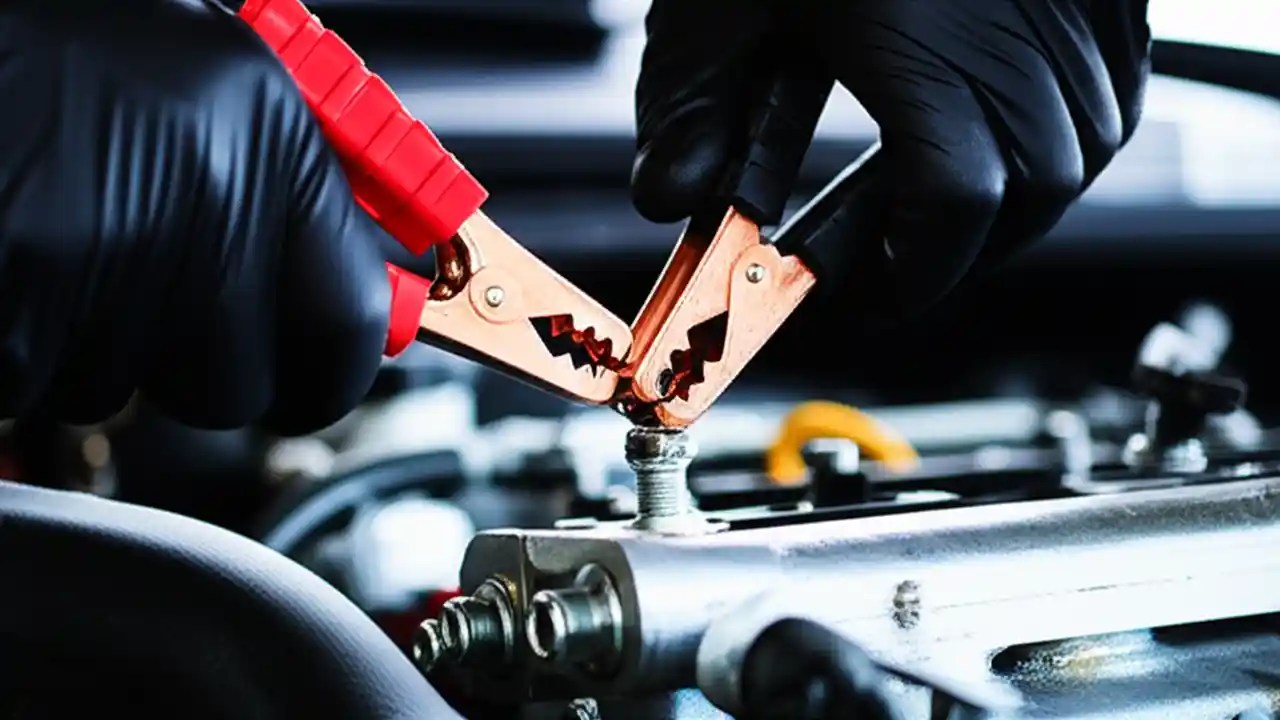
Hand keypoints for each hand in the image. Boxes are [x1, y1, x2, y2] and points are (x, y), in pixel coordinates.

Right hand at [0, 0, 391, 433]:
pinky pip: (34, 384)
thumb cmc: (46, 45)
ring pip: (123, 390)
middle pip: (236, 385)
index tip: (313, 383)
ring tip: (45, 238)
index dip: (328, 372)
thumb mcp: (195, 88)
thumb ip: (278, 194)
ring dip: (85, 346)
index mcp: (266, 124)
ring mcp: (110, 242)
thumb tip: (362, 305)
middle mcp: (208, 183)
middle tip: (134, 292)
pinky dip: (17, 352)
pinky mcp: (20, 294)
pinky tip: (5, 261)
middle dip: (187, 368)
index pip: (351, 322)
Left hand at [632, 0, 1151, 315]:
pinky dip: (1063, 132)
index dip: (911, 273)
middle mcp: (1027, 32)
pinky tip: (1009, 131)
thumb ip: (690, 98)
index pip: (954, 206)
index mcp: (936, 45)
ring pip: (1085, 145)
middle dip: (962, 248)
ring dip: (1016, 197)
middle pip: (1033, 191)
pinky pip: (1113, 85)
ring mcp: (1081, 7)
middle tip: (896, 266)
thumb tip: (665, 196)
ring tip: (944, 211)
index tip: (867, 296)